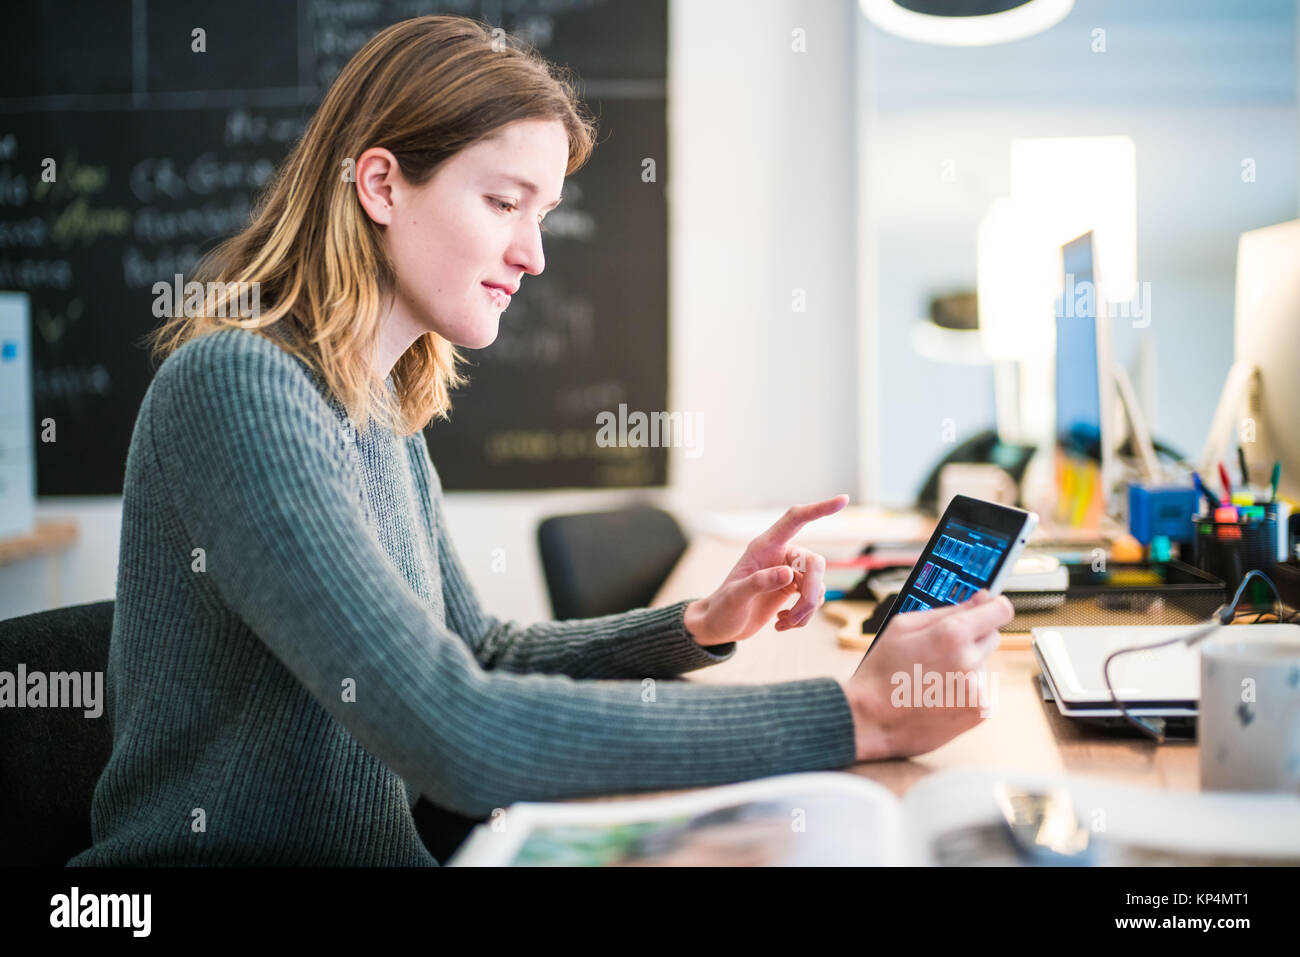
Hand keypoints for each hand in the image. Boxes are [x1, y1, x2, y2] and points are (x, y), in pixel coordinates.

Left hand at [683, 495, 848, 646]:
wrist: (721, 625)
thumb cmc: (723, 608)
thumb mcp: (736, 597)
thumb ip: (759, 583)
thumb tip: (789, 574)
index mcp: (764, 546)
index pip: (795, 519)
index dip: (819, 509)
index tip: (843, 500)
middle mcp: (780, 555)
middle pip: (815, 563)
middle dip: (811, 593)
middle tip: (795, 616)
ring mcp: (789, 572)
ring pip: (817, 584)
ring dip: (806, 609)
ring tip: (784, 623)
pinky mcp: (794, 590)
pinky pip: (814, 599)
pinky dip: (803, 616)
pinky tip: (782, 624)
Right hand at [840, 590, 1013, 761]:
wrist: (871, 719)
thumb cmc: (881, 670)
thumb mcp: (903, 626)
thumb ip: (947, 609)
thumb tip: (982, 597)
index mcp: (952, 634)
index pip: (1000, 610)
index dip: (993, 607)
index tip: (985, 610)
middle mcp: (970, 660)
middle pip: (992, 636)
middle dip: (972, 637)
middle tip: (940, 651)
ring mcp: (977, 689)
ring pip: (983, 664)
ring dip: (967, 666)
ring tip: (933, 678)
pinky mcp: (979, 712)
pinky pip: (981, 689)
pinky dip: (965, 690)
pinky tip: (939, 695)